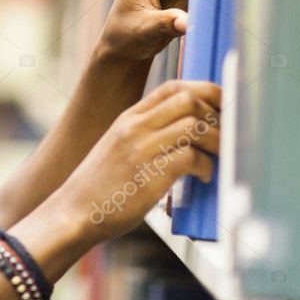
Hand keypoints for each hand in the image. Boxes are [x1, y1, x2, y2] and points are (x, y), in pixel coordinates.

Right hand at [43, 80, 221, 243]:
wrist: (74, 212)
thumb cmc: (100, 186)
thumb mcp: (118, 147)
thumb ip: (146, 134)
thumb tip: (188, 131)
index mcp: (128, 118)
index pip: (172, 87)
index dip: (204, 90)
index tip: (221, 106)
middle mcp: (135, 127)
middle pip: (188, 99)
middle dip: (216, 114)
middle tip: (225, 135)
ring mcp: (141, 150)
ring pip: (194, 125)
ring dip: (216, 141)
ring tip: (216, 157)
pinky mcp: (150, 176)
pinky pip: (191, 158)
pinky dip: (206, 167)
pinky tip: (202, 177)